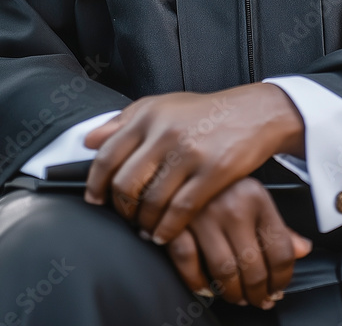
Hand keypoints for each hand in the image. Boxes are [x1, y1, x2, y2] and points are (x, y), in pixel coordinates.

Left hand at [83, 83, 303, 243]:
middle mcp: (165, 131)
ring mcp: (189, 152)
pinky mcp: (213, 171)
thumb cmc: (204, 112)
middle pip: (125, 183)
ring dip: (145, 223)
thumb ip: (124, 121)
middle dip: (122, 208)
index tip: (95, 200)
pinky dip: (167, 230)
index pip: (107, 155)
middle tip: (127, 216)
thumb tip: (89, 140)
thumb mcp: (162, 106)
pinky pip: (180, 211)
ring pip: (151, 201)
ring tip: (147, 228)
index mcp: (149, 114)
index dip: (96, 184)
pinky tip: (165, 234)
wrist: (253, 112)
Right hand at [166, 177, 311, 310]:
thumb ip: (279, 225)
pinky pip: (188, 263)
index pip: (280, 251)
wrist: (189, 151)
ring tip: (238, 297)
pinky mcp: (177, 221)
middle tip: (260, 300)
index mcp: (256, 197)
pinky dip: (197, 281)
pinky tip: (207, 287)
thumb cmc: (224, 179)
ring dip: (233, 294)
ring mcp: (203, 215)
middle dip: (259, 293)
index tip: (279, 288)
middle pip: (254, 267)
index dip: (283, 278)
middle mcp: (232, 206)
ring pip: (224, 271)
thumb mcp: (256, 194)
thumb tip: (302, 250)